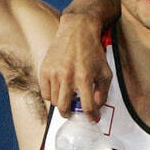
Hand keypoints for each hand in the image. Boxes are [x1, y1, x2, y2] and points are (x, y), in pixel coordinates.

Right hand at [40, 0, 114, 119]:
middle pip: (65, 106)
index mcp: (85, 77)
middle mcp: (68, 76)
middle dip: (69, 113)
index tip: (92, 118)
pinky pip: (44, 92)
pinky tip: (58, 92)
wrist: (77, 31)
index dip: (91, 115)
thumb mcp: (105, 71)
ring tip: (66, 101)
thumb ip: (103, 91)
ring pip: (54, 101)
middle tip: (72, 113)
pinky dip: (50, 96)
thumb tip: (96, 107)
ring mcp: (54, 73)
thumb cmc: (93, 52)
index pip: (87, 105)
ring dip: (60, 105)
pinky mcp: (44, 69)